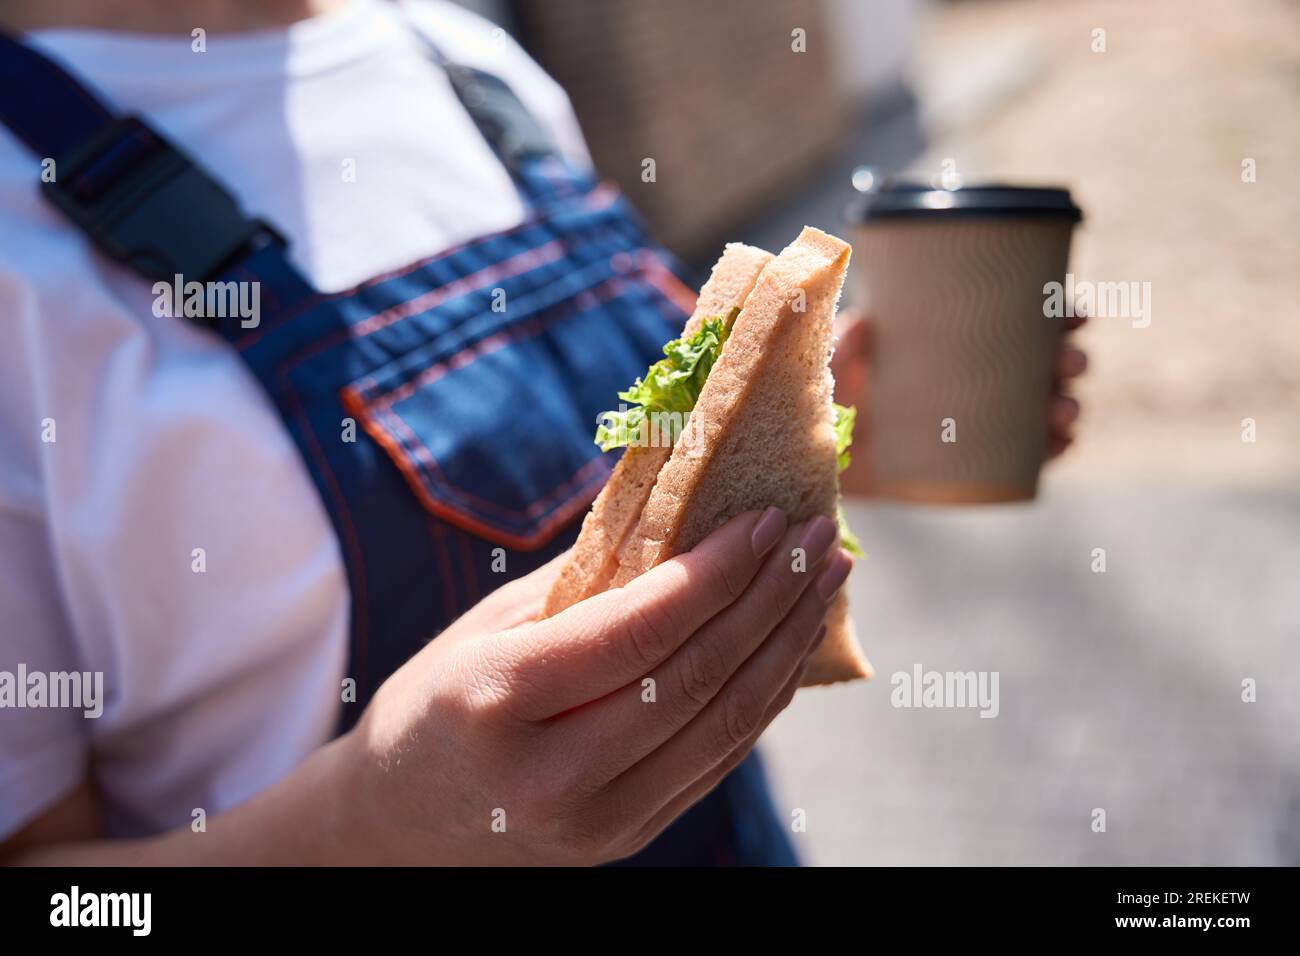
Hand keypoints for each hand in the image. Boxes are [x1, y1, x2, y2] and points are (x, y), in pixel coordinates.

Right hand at [340, 509, 852, 864]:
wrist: (395, 827)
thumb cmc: (435, 701)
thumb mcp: (488, 626)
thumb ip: (587, 581)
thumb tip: (687, 512)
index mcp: (496, 702)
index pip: (637, 631)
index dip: (716, 571)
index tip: (767, 518)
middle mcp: (550, 777)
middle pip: (695, 677)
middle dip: (771, 598)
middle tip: (818, 537)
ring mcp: (595, 823)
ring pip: (724, 724)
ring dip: (787, 645)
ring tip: (825, 582)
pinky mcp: (626, 840)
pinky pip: (717, 759)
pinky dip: (765, 697)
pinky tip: (789, 643)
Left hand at [832, 308, 1087, 495]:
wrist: (821, 456)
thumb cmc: (829, 394)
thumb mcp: (833, 364)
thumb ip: (844, 347)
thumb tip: (863, 323)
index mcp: (956, 339)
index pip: (1017, 316)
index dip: (1055, 313)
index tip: (1071, 314)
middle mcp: (978, 375)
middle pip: (1044, 360)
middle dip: (1069, 359)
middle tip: (1069, 364)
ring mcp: (980, 420)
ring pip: (1045, 407)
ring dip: (1068, 405)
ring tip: (1064, 412)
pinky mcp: (975, 462)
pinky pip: (1028, 455)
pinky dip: (1052, 449)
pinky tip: (1062, 443)